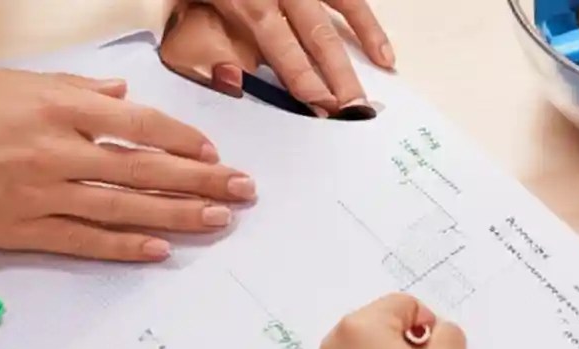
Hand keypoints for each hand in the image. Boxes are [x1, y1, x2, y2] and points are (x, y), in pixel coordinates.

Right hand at [0, 70, 254, 260]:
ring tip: (218, 220)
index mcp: (59, 110)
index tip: (213, 153)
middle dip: (201, 180)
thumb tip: (124, 93)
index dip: (183, 140)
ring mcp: (42, 195)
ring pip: (124, 208)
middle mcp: (57, 152)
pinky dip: (125, 247)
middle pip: (144, 169)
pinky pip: (85, 240)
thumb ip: (76, 91)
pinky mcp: (25, 230)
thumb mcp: (17, 83)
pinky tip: (160, 251)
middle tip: (243, 190)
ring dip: (177, 215)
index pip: (140, 126)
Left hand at [168, 0, 392, 112]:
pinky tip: (379, 43)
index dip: (303, 77)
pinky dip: (365, 17)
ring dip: (362, 40)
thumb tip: (224, 73)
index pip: (282, 46)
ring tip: (380, 73)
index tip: (321, 104)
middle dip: (337, 74)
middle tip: (354, 107)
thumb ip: (198, 30)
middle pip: (316, 34)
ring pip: (340, 8)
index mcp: (247, 0)